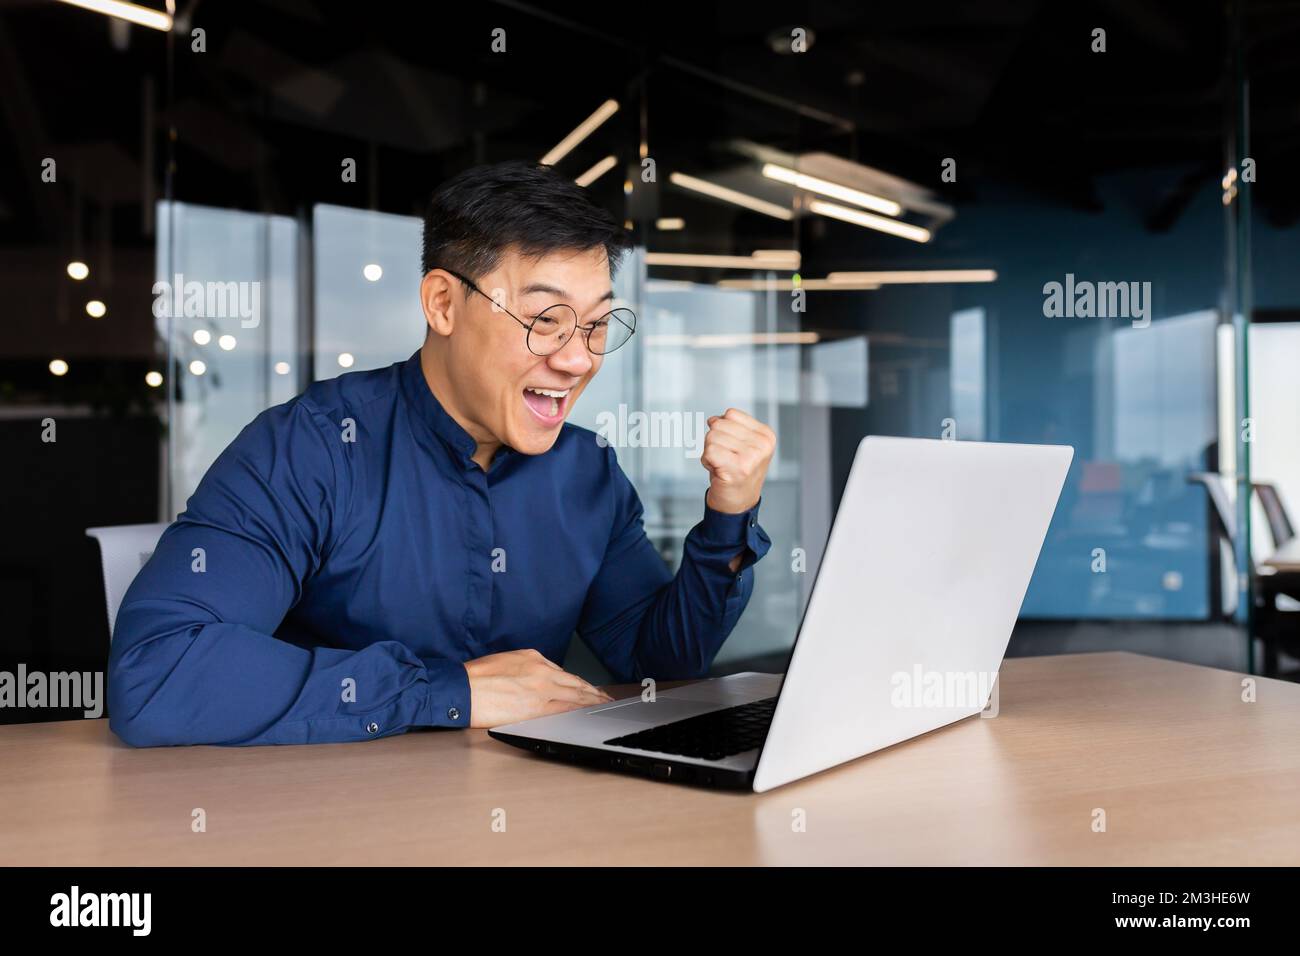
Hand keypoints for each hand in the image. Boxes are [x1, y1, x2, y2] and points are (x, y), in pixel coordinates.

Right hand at [463, 648, 612, 727]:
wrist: (461, 688)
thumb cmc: (474, 678)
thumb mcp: (505, 661)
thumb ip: (525, 668)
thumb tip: (536, 680)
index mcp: (533, 658)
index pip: (564, 673)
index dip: (579, 682)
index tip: (588, 688)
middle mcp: (541, 670)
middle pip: (576, 683)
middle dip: (593, 692)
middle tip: (606, 699)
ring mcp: (541, 688)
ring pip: (576, 695)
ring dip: (593, 702)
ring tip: (604, 708)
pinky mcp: (537, 706)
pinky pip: (565, 710)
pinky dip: (580, 712)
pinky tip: (588, 716)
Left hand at [702, 407, 775, 514]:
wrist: (738, 503)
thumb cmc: (736, 472)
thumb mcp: (741, 444)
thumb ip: (729, 426)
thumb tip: (713, 419)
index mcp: (766, 435)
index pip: (731, 414)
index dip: (723, 429)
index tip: (732, 448)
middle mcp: (762, 444)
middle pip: (719, 424)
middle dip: (715, 441)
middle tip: (725, 459)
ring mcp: (752, 456)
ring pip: (712, 437)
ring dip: (710, 452)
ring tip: (722, 465)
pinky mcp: (738, 468)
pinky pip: (709, 451)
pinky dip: (707, 461)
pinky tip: (718, 471)